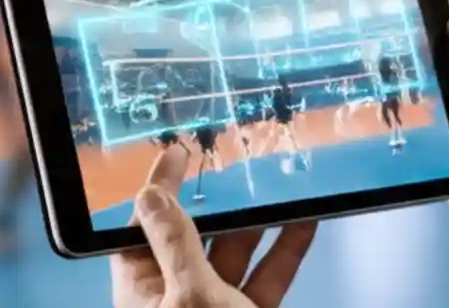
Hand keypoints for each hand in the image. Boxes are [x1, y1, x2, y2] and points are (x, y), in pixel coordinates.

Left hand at [111, 146, 317, 307]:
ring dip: (258, 224)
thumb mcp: (190, 296)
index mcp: (144, 293)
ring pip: (236, 256)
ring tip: (275, 189)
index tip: (177, 155)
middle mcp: (176, 298)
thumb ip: (176, 245)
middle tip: (235, 166)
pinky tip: (305, 222)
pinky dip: (287, 250)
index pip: (143, 229)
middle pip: (195, 239)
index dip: (160, 190)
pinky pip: (268, 276)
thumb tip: (151, 196)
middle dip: (219, 205)